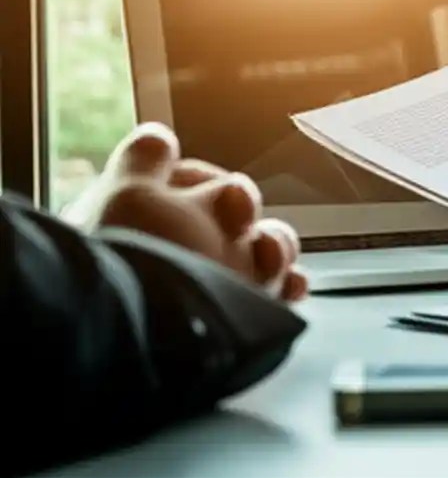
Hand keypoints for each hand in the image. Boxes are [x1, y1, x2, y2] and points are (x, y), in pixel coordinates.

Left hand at [62, 123, 307, 301]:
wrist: (168, 338)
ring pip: (259, 247)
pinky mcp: (241, 316)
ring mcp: (208, 284)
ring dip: (273, 244)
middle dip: (242, 207)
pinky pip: (277, 289)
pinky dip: (287, 283)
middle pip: (228, 211)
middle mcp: (171, 253)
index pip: (179, 180)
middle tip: (237, 217)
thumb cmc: (144, 262)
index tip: (201, 183)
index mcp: (133, 223)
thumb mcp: (132, 190)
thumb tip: (159, 139)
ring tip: (266, 257)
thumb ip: (147, 157)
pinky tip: (286, 284)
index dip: (197, 176)